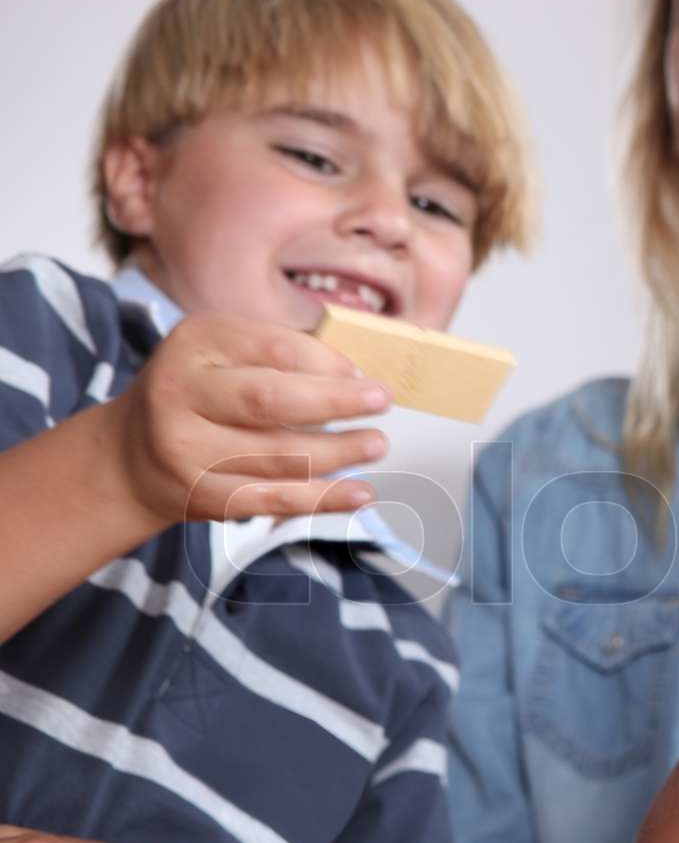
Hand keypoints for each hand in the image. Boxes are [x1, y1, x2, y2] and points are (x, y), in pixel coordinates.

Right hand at [105, 313, 390, 524]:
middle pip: (270, 400)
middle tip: (382, 401)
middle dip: (336, 402)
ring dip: (339, 452)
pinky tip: (361, 494)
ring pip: (277, 455)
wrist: (132, 455)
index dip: (326, 364)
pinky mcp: (202, 494)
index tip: (362, 375)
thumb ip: (281, 356)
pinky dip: (324, 499)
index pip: (274, 349)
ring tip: (376, 444)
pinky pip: (273, 499)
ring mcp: (187, 449)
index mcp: (194, 344)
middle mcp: (181, 392)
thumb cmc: (201, 393)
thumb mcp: (224, 354)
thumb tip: (354, 379)